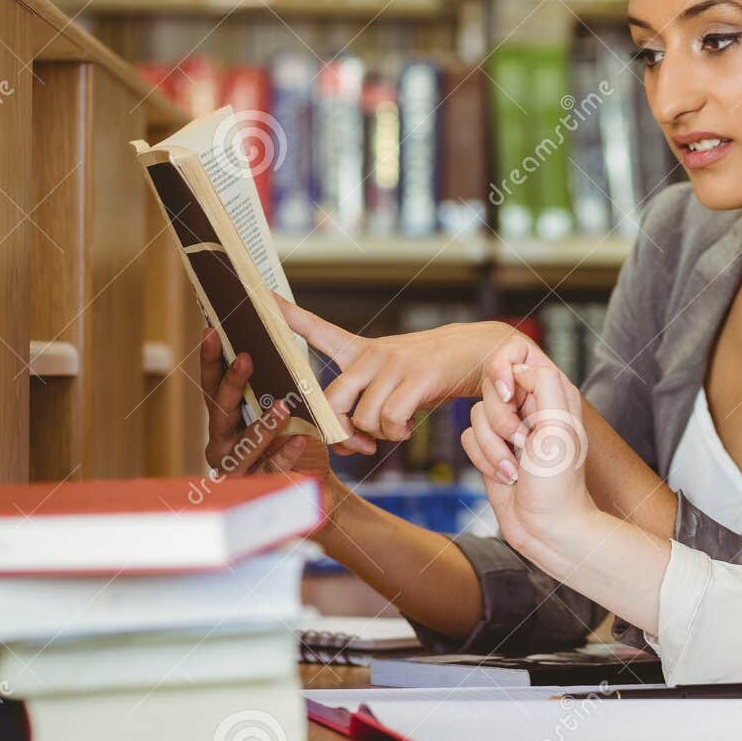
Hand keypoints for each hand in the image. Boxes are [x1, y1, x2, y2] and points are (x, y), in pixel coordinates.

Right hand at [200, 326, 321, 477]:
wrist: (309, 478)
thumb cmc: (290, 437)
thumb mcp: (280, 407)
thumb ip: (272, 383)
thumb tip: (271, 341)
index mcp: (223, 418)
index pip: (212, 385)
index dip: (210, 359)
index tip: (211, 331)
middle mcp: (221, 441)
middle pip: (220, 412)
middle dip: (232, 384)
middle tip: (246, 359)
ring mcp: (236, 466)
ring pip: (243, 444)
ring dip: (262, 424)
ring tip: (282, 406)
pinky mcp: (259, 484)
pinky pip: (271, 467)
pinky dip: (285, 453)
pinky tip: (299, 439)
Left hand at [277, 295, 546, 452]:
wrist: (481, 355)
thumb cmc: (432, 376)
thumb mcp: (394, 385)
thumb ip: (365, 410)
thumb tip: (348, 445)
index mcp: (362, 352)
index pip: (317, 330)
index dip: (286, 314)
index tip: (260, 295)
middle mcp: (372, 354)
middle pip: (331, 399)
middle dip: (341, 431)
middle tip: (360, 444)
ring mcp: (393, 363)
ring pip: (363, 417)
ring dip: (378, 435)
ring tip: (396, 428)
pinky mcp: (415, 376)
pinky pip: (390, 420)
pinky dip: (398, 433)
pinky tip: (409, 426)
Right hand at [461, 358, 597, 558]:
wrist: (546, 527)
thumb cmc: (557, 481)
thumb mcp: (559, 424)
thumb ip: (544, 383)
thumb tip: (517, 368)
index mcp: (555, 395)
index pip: (517, 363)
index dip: (506, 379)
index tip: (511, 398)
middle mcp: (532, 407)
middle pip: (491, 389)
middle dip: (500, 421)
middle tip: (522, 442)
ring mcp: (510, 429)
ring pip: (476, 415)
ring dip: (492, 447)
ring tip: (515, 469)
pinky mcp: (491, 449)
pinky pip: (467, 437)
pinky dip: (483, 459)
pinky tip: (505, 477)